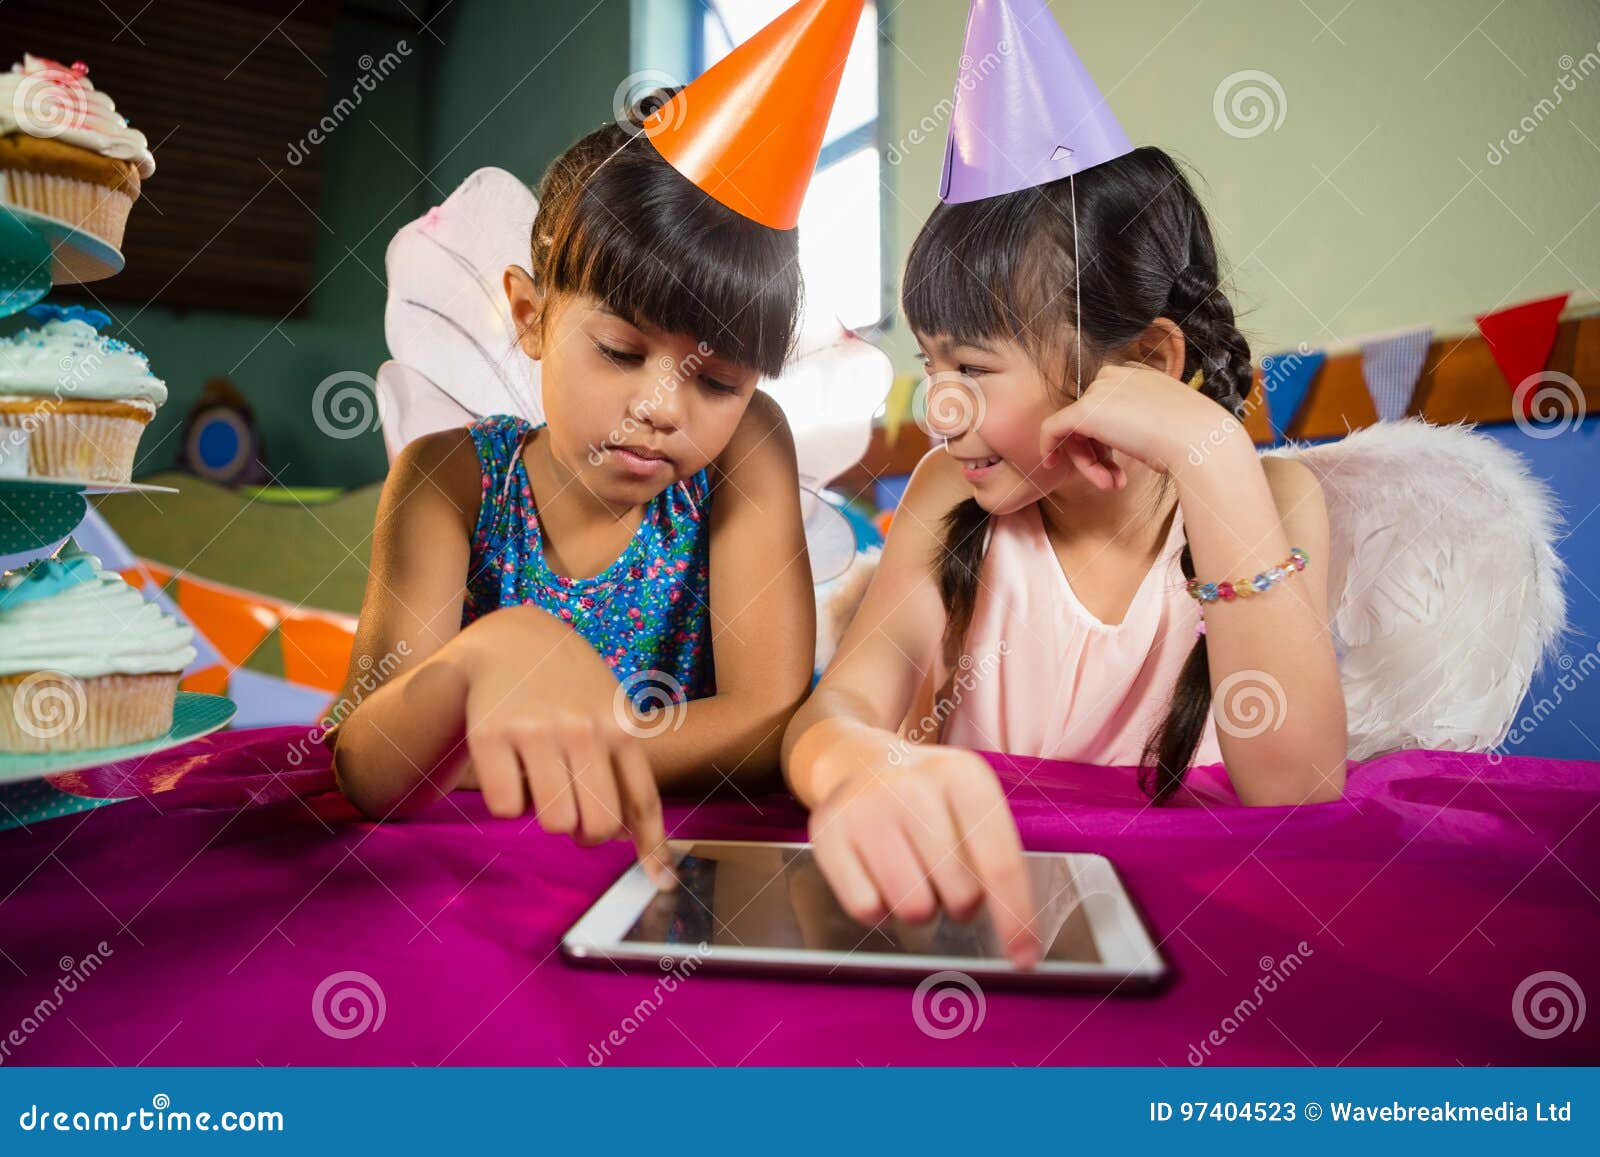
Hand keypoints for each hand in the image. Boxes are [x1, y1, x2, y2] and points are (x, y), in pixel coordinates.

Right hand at [463, 659, 675, 890]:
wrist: (510, 638)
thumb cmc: (569, 687)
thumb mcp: (609, 713)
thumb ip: (624, 771)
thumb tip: (628, 840)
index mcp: (619, 727)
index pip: (642, 801)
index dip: (653, 848)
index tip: (660, 882)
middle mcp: (583, 729)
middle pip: (598, 824)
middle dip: (586, 835)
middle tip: (573, 817)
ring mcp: (537, 730)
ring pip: (553, 822)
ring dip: (546, 817)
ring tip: (540, 784)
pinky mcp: (490, 734)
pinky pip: (505, 808)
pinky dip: (506, 804)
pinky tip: (509, 772)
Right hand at [806, 730, 1039, 967]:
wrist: (860, 760)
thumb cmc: (930, 797)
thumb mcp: (972, 803)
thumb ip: (997, 858)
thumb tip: (1019, 940)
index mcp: (964, 775)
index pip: (1001, 864)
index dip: (1016, 918)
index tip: (1024, 957)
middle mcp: (914, 786)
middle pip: (960, 895)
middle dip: (960, 902)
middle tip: (946, 877)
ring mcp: (866, 808)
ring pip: (913, 908)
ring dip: (920, 906)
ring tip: (913, 874)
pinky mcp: (828, 832)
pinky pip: (867, 909)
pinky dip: (879, 908)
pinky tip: (879, 876)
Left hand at [1039, 363, 1235, 485]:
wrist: (1199, 438)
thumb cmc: (1191, 438)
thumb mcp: (1164, 422)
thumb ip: (1137, 423)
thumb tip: (1123, 438)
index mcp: (1136, 374)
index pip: (1107, 406)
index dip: (1106, 439)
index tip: (1116, 464)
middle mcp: (1116, 375)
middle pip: (1089, 418)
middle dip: (1096, 453)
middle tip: (1112, 481)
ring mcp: (1099, 391)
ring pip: (1075, 429)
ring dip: (1089, 463)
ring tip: (1111, 483)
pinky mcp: (1084, 410)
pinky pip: (1052, 428)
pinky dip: (1048, 447)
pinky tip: (1051, 464)